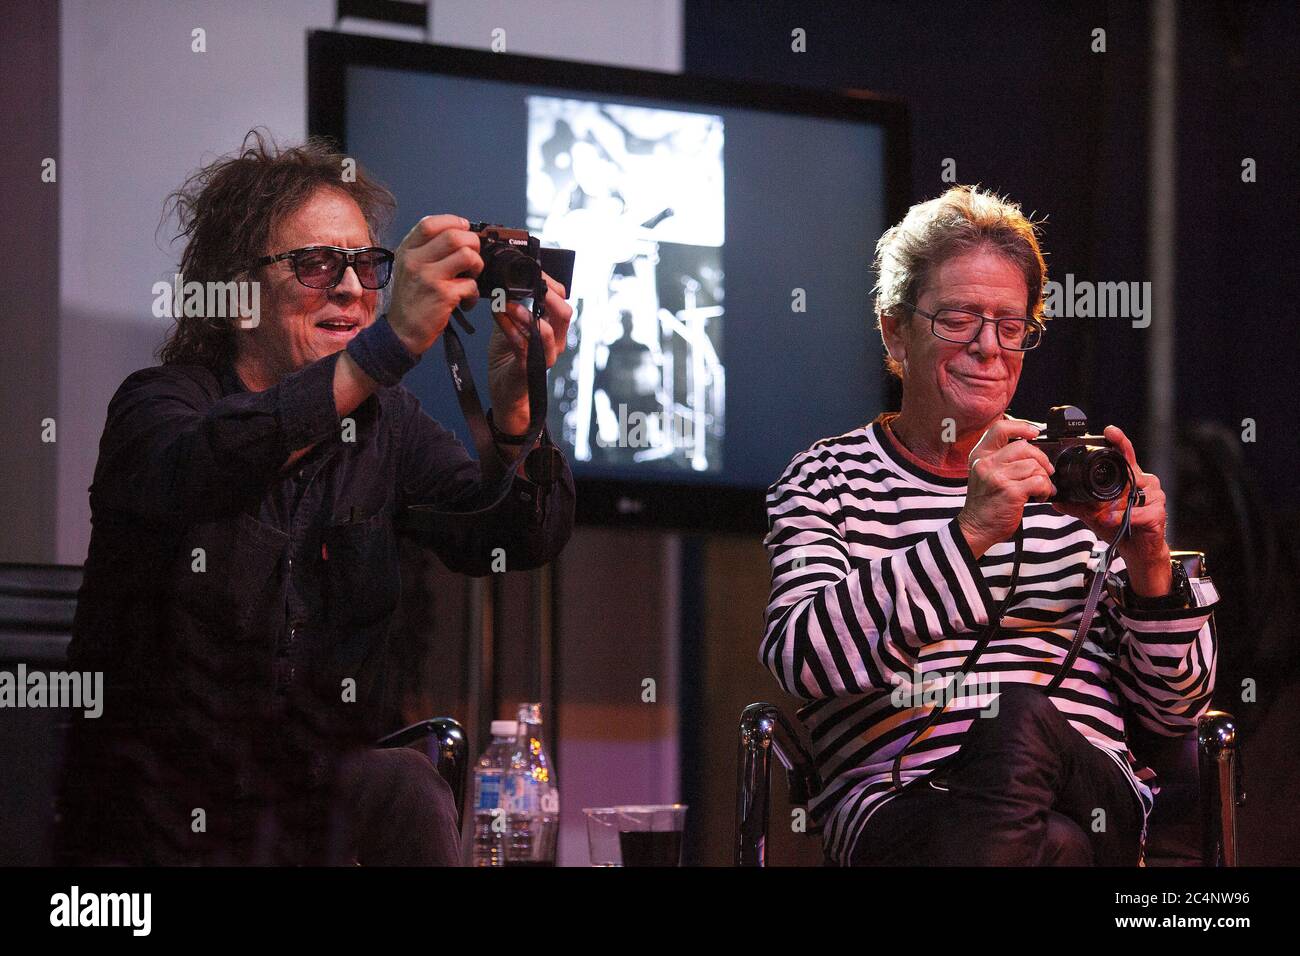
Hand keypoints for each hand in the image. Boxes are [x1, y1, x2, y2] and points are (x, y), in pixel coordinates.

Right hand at [385, 215, 481, 355]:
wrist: (401, 332)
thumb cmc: (410, 301)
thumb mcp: (407, 268)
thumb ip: (426, 251)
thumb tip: (459, 236)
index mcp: (407, 250)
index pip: (430, 223)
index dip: (453, 222)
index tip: (464, 229)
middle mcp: (415, 260)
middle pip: (454, 236)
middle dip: (473, 244)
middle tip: (473, 258)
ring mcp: (428, 277)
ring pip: (467, 255)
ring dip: (477, 266)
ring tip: (471, 278)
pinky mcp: (442, 295)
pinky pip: (471, 284)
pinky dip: (474, 294)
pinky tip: (465, 301)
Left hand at [486, 272, 573, 434]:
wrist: (504, 391)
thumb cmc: (509, 357)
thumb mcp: (511, 325)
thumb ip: (513, 307)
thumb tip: (502, 282)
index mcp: (554, 329)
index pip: (562, 301)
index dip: (551, 284)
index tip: (534, 271)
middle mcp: (554, 343)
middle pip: (564, 313)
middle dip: (548, 295)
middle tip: (529, 282)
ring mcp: (544, 357)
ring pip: (546, 330)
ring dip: (525, 313)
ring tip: (507, 302)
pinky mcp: (529, 368)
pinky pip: (523, 346)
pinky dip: (510, 329)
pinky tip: (499, 316)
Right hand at [957, 418, 1055, 557]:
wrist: (976, 528)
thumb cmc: (984, 502)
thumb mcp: (984, 473)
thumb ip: (1000, 458)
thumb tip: (1031, 448)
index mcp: (979, 455)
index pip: (1000, 428)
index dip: (1021, 427)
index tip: (1035, 433)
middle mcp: (986, 463)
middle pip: (1024, 447)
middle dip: (1041, 459)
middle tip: (1046, 471)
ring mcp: (997, 477)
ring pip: (1034, 466)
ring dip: (1044, 479)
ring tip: (1039, 489)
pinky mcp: (1010, 491)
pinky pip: (1039, 482)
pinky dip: (1045, 490)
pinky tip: (1039, 497)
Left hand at [1051, 425, 1171, 593]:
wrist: (1137, 550)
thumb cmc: (1119, 527)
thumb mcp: (1094, 514)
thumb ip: (1077, 505)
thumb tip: (1056, 499)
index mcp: (1129, 478)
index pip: (1124, 455)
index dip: (1118, 441)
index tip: (1109, 431)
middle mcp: (1145, 482)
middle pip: (1127, 474)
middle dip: (1110, 489)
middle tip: (1100, 502)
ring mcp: (1155, 496)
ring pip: (1129, 496)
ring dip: (1113, 509)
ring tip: (1107, 517)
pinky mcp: (1159, 512)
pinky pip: (1136, 513)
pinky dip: (1122, 519)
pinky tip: (1117, 522)